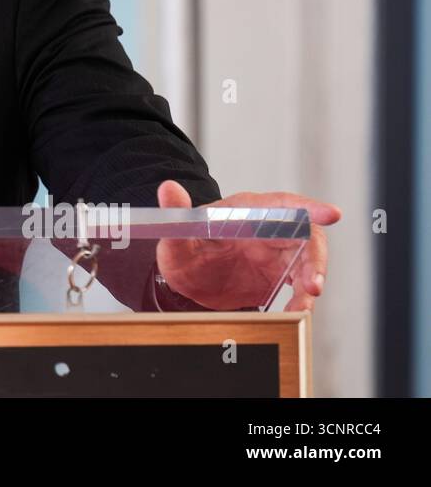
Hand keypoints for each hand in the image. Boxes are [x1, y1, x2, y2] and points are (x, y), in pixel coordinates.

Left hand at [155, 180, 339, 311]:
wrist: (184, 280)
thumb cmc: (182, 248)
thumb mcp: (175, 232)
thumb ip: (175, 212)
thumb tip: (168, 188)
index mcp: (247, 210)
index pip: (282, 204)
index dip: (308, 208)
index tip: (331, 214)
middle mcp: (268, 228)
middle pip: (305, 237)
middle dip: (315, 259)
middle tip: (313, 285)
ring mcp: (275, 253)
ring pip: (307, 263)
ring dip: (311, 283)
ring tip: (301, 307)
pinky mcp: (277, 276)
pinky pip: (298, 286)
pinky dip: (301, 299)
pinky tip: (295, 312)